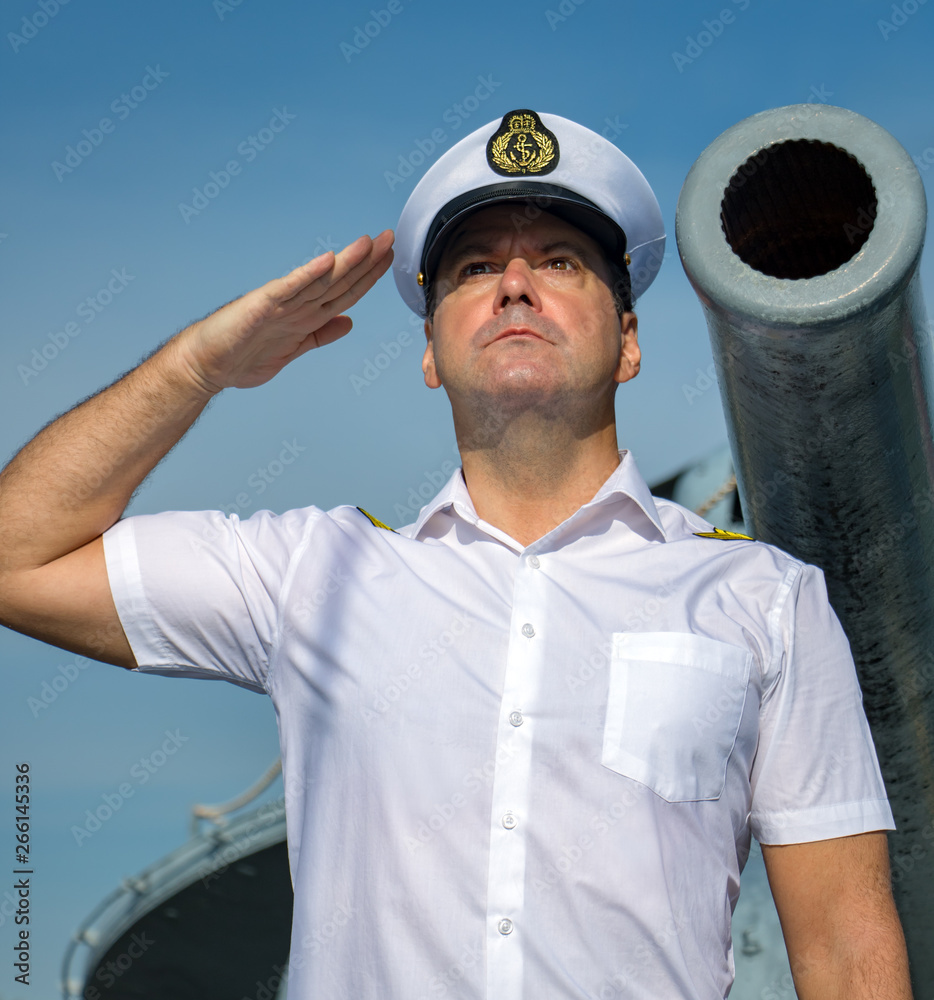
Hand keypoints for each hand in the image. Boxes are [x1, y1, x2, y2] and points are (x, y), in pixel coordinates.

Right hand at [173, 230, 393, 392]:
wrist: (208, 365)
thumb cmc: (244, 357)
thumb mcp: (295, 348)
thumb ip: (320, 334)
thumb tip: (349, 323)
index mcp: (307, 316)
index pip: (346, 292)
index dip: (369, 276)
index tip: (389, 257)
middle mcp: (297, 305)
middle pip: (339, 281)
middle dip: (366, 261)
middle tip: (390, 238)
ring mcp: (281, 304)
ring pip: (321, 281)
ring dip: (346, 262)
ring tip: (369, 243)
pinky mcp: (262, 306)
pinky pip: (290, 289)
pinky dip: (310, 275)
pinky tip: (329, 260)